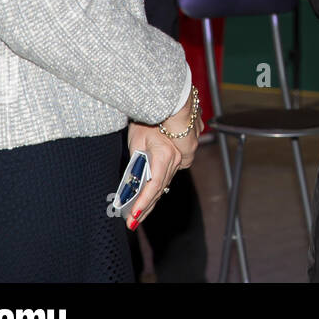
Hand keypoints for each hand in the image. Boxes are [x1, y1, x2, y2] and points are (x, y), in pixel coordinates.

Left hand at [122, 96, 198, 229]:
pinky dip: (161, 180)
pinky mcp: (186, 149)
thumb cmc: (150, 114)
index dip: (143, 204)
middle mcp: (179, 157)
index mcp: (166, 155)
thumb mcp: (137, 139)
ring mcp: (185, 153)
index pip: (153, 186)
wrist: (170, 96)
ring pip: (167, 179)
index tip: (132, 218)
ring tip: (139, 211)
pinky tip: (152, 190)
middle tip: (132, 221)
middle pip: (160, 187)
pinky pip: (172, 169)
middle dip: (146, 205)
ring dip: (153, 194)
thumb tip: (132, 182)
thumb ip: (137, 162)